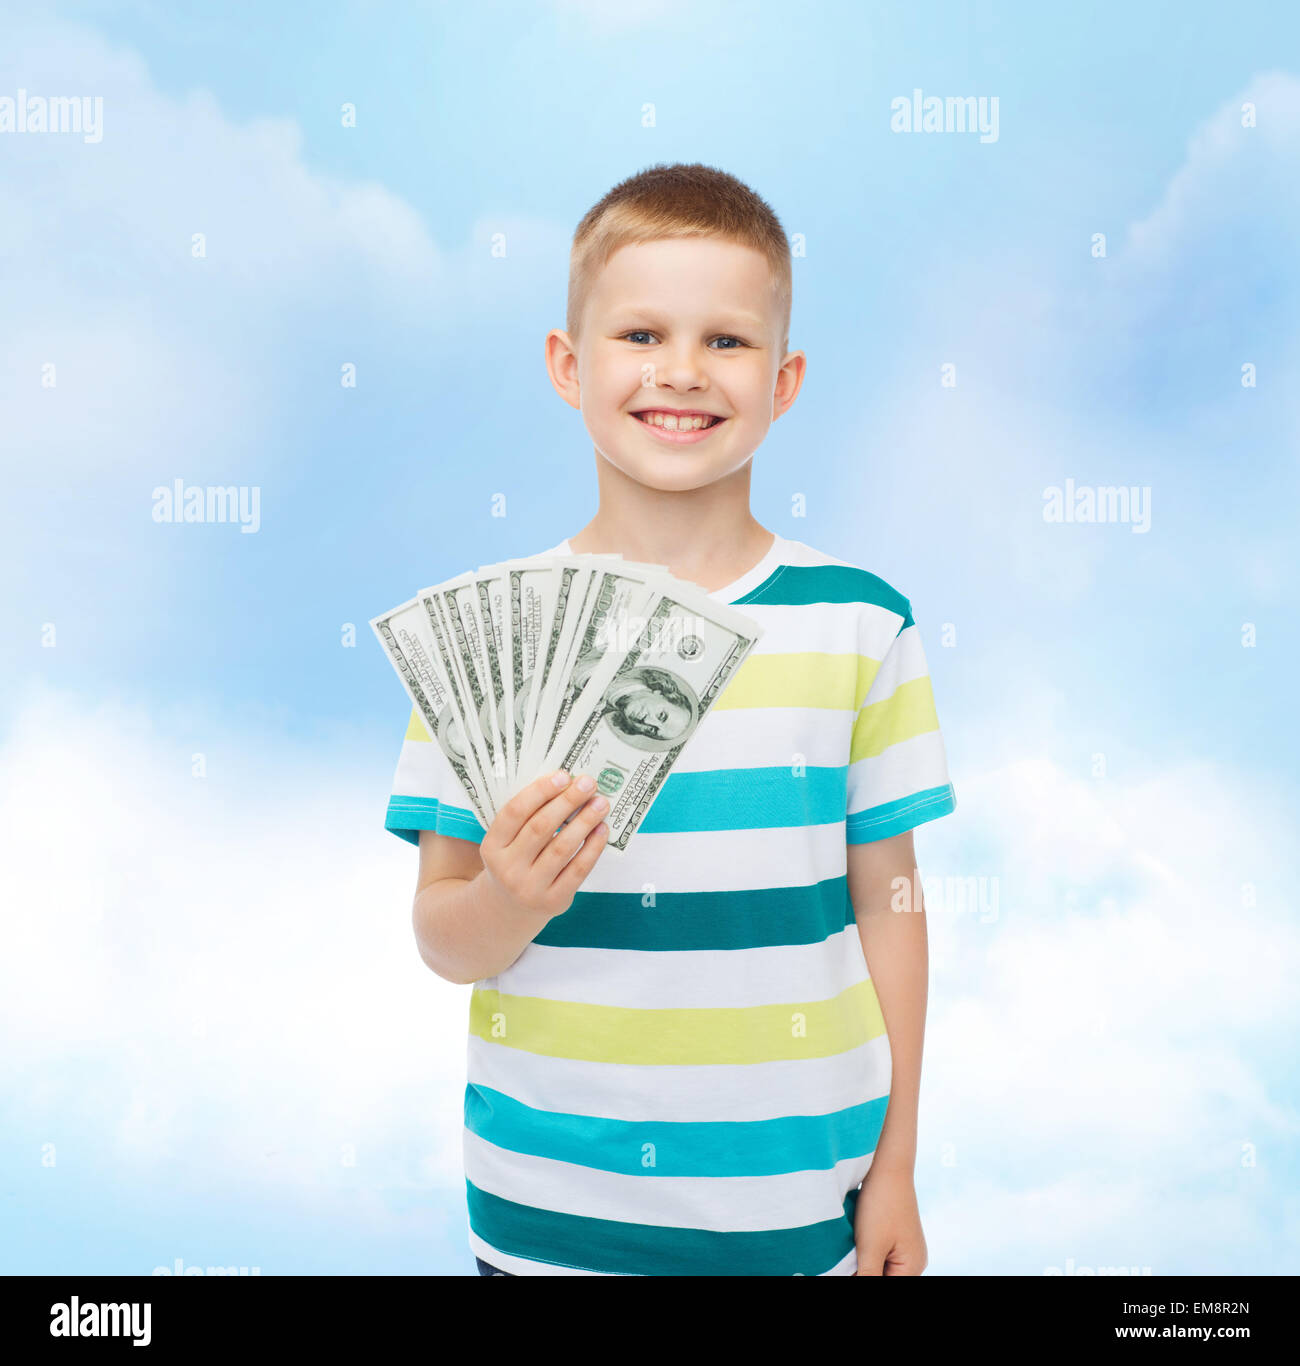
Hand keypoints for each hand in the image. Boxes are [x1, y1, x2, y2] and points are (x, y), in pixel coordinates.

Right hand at [477, 770, 609, 923]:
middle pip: (541, 827)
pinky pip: (578, 869)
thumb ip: (529, 816)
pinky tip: (602, 830)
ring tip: (600, 804)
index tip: (563, 776)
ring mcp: (530, 887)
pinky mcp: (553, 901)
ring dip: (585, 821)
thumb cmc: (516, 861)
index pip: (515, 812)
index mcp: (492, 846)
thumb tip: (568, 785)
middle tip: (588, 783)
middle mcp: (508, 868)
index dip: (540, 791)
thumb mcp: (508, 842)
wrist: (512, 908)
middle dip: (568, 801)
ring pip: (562, 848)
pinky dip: (593, 847)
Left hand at [852, 1164, 927, 1274]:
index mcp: (913, 1268)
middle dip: (860, 1271)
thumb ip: (867, 1277)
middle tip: (843, 1259)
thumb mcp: (870, 1248)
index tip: (846, 1267)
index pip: (884, 1285)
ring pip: (877, 1266)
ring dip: (860, 1263)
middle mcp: (912, 1260)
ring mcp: (902, 1246)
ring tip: (848, 1247)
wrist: (886, 1164)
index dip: (862, 1278)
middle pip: (882, 1276)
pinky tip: (850, 1241)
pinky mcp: (891, 1233)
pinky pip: (876, 1252)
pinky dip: (862, 1250)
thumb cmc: (881, 1204)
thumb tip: (857, 1284)